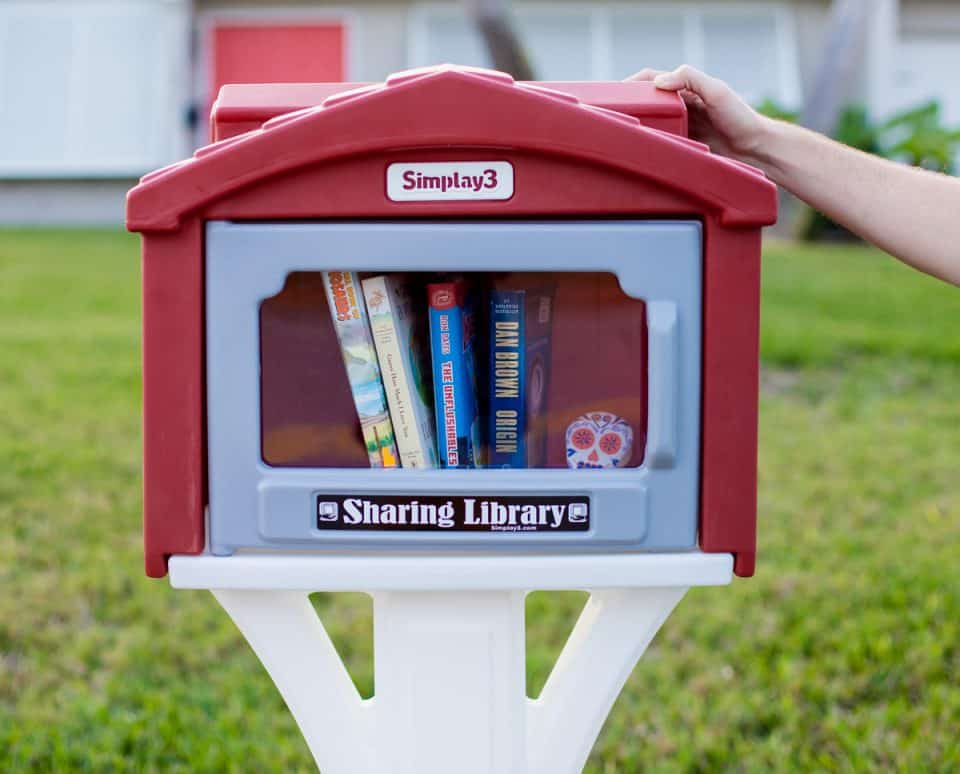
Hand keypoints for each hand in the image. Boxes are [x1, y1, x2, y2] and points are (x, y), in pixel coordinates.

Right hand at [627, 65, 768, 161]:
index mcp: (686, 88)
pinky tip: (638, 148)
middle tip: (611, 113)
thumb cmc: (740, 118)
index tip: (615, 92)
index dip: (632, 83)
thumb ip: (691, 78)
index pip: (652, 80)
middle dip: (629, 104)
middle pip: (647, 101)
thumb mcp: (717, 91)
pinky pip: (659, 142)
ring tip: (619, 132)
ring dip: (636, 125)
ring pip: (650, 122)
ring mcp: (680, 126)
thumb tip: (659, 82)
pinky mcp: (682, 145)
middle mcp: (681, 105)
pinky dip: (646, 143)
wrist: (754, 150)